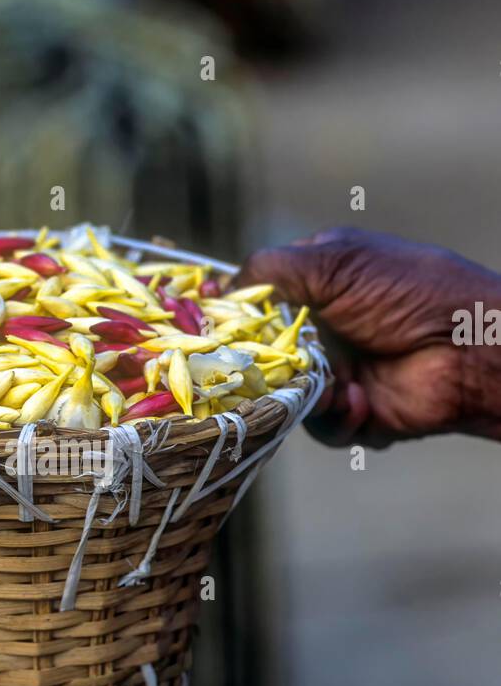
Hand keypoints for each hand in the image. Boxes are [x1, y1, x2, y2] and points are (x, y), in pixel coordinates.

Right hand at [238, 227, 500, 445]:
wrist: (469, 349)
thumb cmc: (408, 291)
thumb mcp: (335, 261)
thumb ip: (272, 268)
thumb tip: (220, 288)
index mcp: (318, 281)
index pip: (258, 299)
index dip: (237, 316)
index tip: (215, 331)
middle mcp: (323, 327)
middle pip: (262, 354)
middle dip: (264, 364)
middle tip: (268, 368)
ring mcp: (337, 370)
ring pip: (285, 394)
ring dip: (306, 394)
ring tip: (334, 387)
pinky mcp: (353, 411)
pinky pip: (318, 425)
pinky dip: (336, 416)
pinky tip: (360, 402)